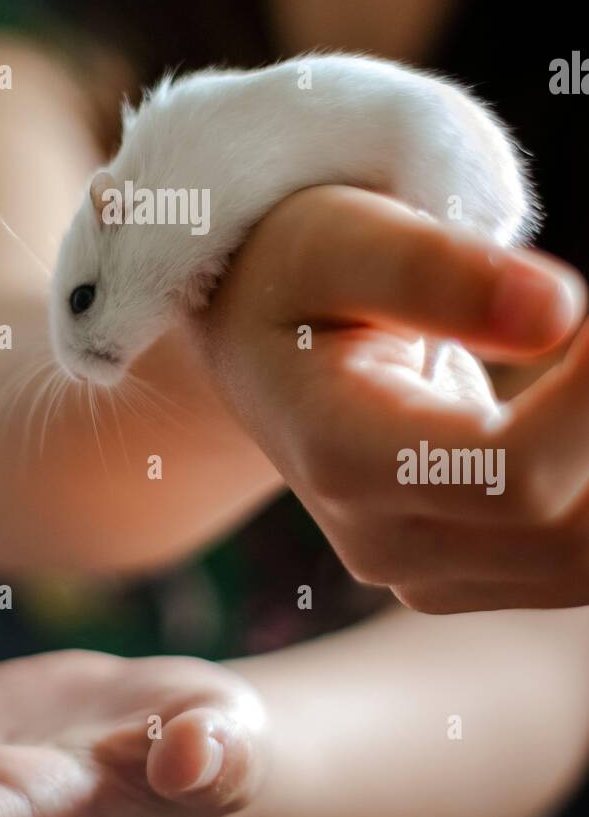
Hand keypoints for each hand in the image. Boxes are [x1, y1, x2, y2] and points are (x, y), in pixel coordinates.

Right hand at [191, 184, 588, 612]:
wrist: (260, 345)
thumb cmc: (298, 276)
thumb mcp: (338, 241)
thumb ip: (432, 269)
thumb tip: (559, 310)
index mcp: (339, 456)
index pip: (514, 475)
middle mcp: (383, 541)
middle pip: (568, 535)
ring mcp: (427, 573)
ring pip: (586, 562)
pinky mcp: (473, 575)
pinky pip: (579, 561)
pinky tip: (579, 402)